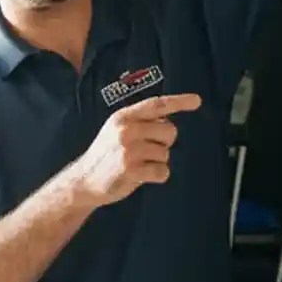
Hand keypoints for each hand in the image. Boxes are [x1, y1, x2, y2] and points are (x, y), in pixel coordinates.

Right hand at [69, 93, 201, 206]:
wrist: (84, 180)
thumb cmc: (106, 154)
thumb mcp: (116, 129)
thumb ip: (139, 122)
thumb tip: (167, 120)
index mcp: (123, 117)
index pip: (156, 105)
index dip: (178, 101)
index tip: (197, 101)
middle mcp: (126, 130)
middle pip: (169, 131)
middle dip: (164, 143)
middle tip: (146, 150)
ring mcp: (129, 150)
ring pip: (166, 154)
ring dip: (157, 162)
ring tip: (138, 164)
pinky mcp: (131, 170)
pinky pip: (162, 172)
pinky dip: (157, 176)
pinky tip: (141, 176)